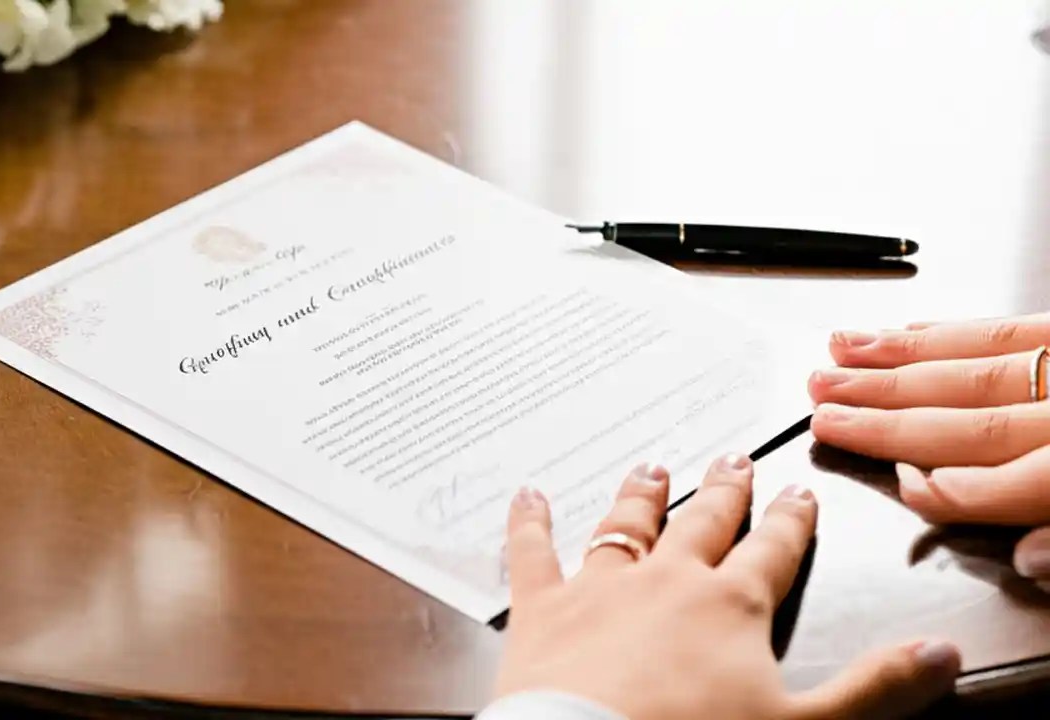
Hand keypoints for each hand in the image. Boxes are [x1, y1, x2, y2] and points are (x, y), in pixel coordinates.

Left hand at [494, 455, 960, 719]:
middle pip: (703, 524)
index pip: (771, 551)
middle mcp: (666, 581)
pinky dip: (527, 523)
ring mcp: (600, 588)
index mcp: (730, 606)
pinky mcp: (542, 608)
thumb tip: (938, 655)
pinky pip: (531, 552)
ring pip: (625, 525)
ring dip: (640, 495)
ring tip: (652, 467)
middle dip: (723, 492)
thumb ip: (873, 688)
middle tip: (732, 460)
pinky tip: (527, 496)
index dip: (789, 522)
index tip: (797, 493)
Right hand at [806, 312, 1049, 585]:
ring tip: (837, 355)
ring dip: (896, 363)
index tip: (899, 485)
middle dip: (883, 415)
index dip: (941, 490)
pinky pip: (1006, 327)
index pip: (1000, 485)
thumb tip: (1030, 561)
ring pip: (973, 365)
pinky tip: (907, 333)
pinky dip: (949, 332)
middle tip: (822, 405)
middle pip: (967, 419)